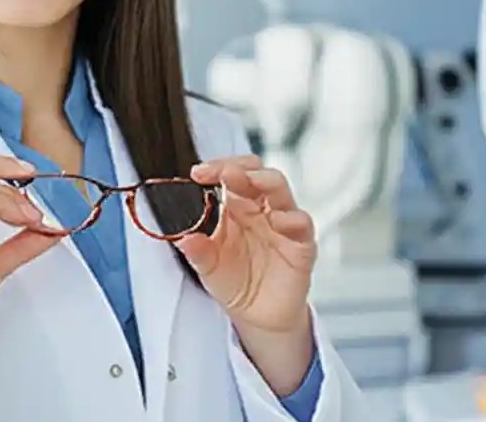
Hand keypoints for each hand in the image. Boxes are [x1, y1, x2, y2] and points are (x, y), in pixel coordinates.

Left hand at [173, 155, 317, 393]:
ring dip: (266, 181)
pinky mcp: (300, 245)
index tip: (198, 173)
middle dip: (242, 168)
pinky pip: (301, 224)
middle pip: (257, 174)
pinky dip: (291, 218)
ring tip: (249, 181)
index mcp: (236, 208)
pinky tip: (277, 220)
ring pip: (281, 191)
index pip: (230, 175)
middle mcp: (260, 210)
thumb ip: (198, 252)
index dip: (216, 168)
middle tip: (225, 172)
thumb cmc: (235, 283)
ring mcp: (282, 225)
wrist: (259, 317)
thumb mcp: (209, 269)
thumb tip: (184, 240)